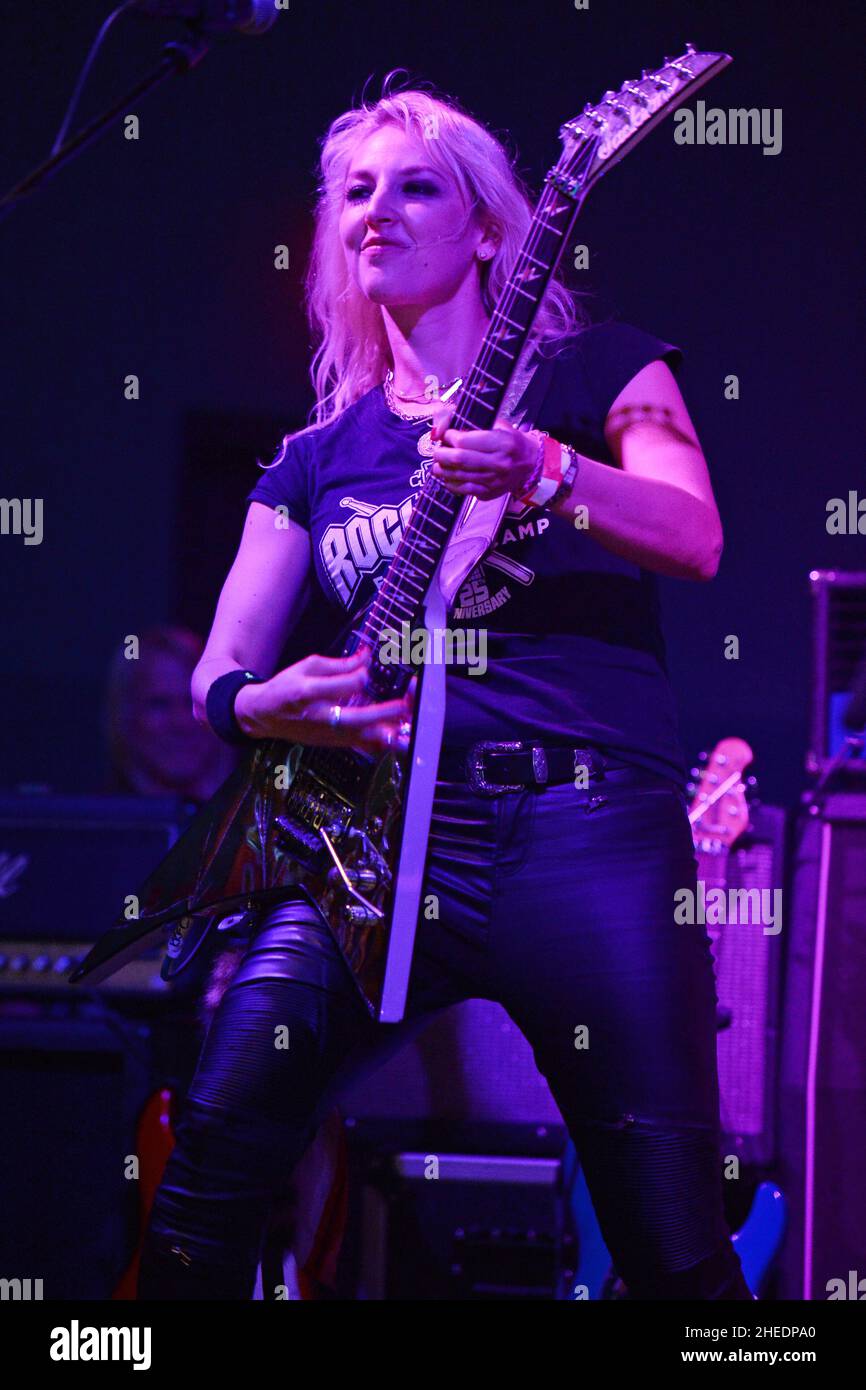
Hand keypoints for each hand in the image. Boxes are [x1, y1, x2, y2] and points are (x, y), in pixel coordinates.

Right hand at [235, 650, 415, 754]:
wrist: (264, 716)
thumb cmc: (285, 687)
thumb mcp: (307, 666)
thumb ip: (340, 664)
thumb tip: (366, 656)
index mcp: (305, 693)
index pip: (338, 687)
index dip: (357, 678)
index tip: (366, 670)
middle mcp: (318, 717)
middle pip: (354, 720)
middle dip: (382, 713)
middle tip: (403, 705)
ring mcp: (326, 735)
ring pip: (362, 739)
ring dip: (387, 731)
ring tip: (408, 721)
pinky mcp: (333, 744)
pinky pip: (363, 745)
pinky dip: (382, 740)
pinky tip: (398, 732)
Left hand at [429, 401, 538, 500]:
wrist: (530, 462)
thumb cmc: (510, 440)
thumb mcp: (496, 423)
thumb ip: (469, 422)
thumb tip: (440, 428)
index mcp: (502, 442)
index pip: (464, 441)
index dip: (448, 437)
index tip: (446, 434)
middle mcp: (499, 463)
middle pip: (458, 459)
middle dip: (441, 453)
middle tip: (438, 450)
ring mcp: (494, 481)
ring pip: (457, 476)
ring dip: (442, 469)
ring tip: (439, 462)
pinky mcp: (489, 493)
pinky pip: (462, 490)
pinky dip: (449, 482)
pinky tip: (447, 476)